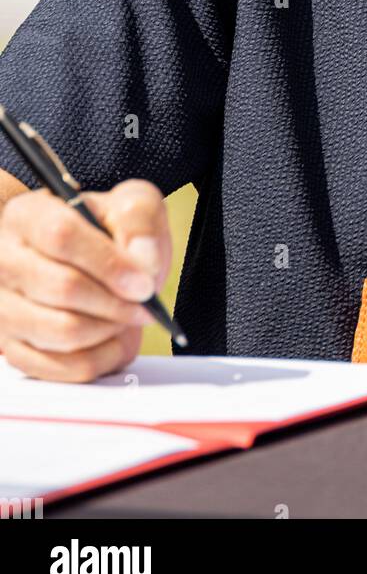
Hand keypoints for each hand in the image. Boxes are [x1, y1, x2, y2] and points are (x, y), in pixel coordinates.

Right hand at [0, 180, 171, 382]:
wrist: (85, 261)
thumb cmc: (106, 231)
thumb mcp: (129, 205)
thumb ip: (139, 222)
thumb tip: (142, 263)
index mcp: (29, 214)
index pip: (62, 235)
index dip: (109, 263)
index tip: (144, 284)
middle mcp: (5, 261)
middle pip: (62, 288)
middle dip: (116, 302)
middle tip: (145, 306)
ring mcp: (4, 308)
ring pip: (61, 332)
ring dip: (108, 330)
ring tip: (127, 317)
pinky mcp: (12, 347)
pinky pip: (60, 367)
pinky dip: (99, 358)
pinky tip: (113, 339)